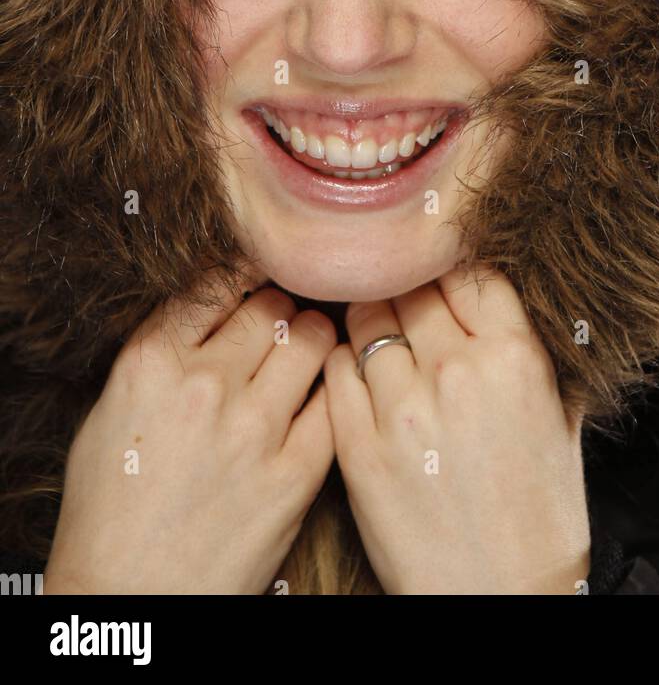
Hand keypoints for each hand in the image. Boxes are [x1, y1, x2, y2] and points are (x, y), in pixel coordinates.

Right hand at [43, 273, 337, 594]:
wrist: (128, 597)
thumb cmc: (111, 507)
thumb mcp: (111, 409)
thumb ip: (160, 352)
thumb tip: (211, 305)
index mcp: (152, 363)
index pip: (215, 283)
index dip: (244, 273)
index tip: (258, 272)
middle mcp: (205, 385)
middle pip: (273, 307)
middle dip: (282, 309)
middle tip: (284, 324)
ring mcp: (254, 429)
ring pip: (313, 340)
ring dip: (314, 339)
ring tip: (309, 352)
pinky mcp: (295, 474)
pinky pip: (335, 402)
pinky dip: (335, 390)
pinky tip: (326, 395)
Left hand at [323, 264, 590, 594]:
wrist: (504, 598)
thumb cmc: (541, 514)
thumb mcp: (562, 419)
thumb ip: (531, 353)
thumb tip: (506, 306)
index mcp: (515, 358)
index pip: (469, 272)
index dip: (452, 271)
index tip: (443, 282)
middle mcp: (457, 373)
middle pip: (412, 285)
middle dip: (407, 287)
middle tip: (403, 300)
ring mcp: (403, 409)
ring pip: (367, 319)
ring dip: (370, 320)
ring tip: (377, 335)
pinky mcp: (359, 448)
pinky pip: (335, 370)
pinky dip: (341, 363)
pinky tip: (357, 377)